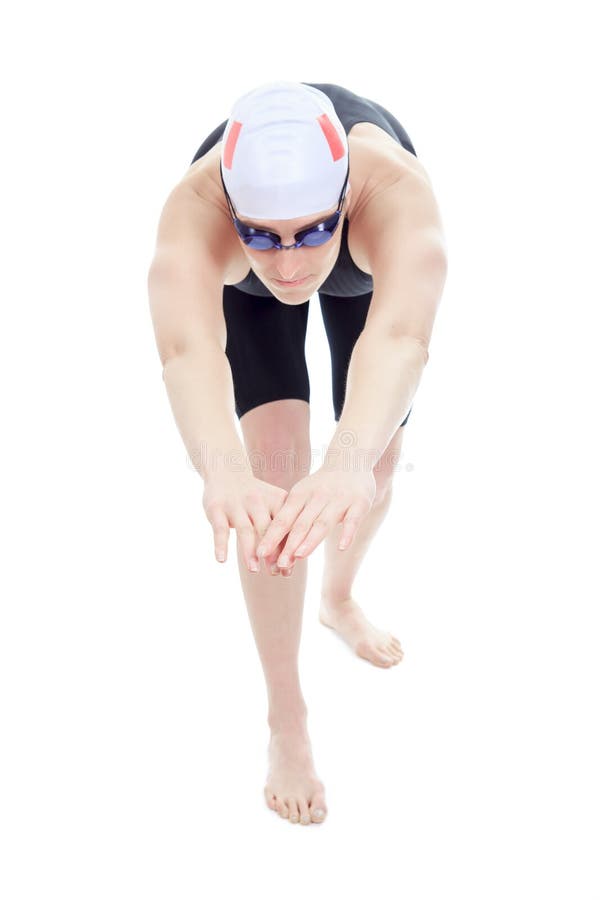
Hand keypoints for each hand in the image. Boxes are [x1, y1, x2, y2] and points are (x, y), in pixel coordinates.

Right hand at [202, 470, 291, 573]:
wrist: (226, 471)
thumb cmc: (254, 498)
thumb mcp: (271, 505)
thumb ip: (280, 531)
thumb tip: (289, 568)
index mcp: (275, 501)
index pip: (284, 527)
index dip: (287, 548)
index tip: (289, 570)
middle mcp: (257, 501)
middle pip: (267, 530)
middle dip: (271, 553)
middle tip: (275, 573)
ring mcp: (236, 504)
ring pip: (245, 530)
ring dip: (250, 551)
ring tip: (254, 570)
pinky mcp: (217, 508)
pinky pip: (220, 529)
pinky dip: (220, 545)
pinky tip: (221, 560)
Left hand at [255, 467, 375, 569]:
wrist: (350, 459)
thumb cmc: (321, 485)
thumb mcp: (302, 495)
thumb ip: (291, 518)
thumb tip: (271, 547)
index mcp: (300, 495)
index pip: (283, 519)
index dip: (272, 536)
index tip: (261, 554)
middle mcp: (317, 497)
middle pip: (301, 524)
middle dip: (289, 545)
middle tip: (279, 564)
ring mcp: (339, 500)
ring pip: (323, 523)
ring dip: (311, 540)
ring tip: (300, 557)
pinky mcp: (359, 503)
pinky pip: (353, 520)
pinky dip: (347, 534)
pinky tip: (342, 547)